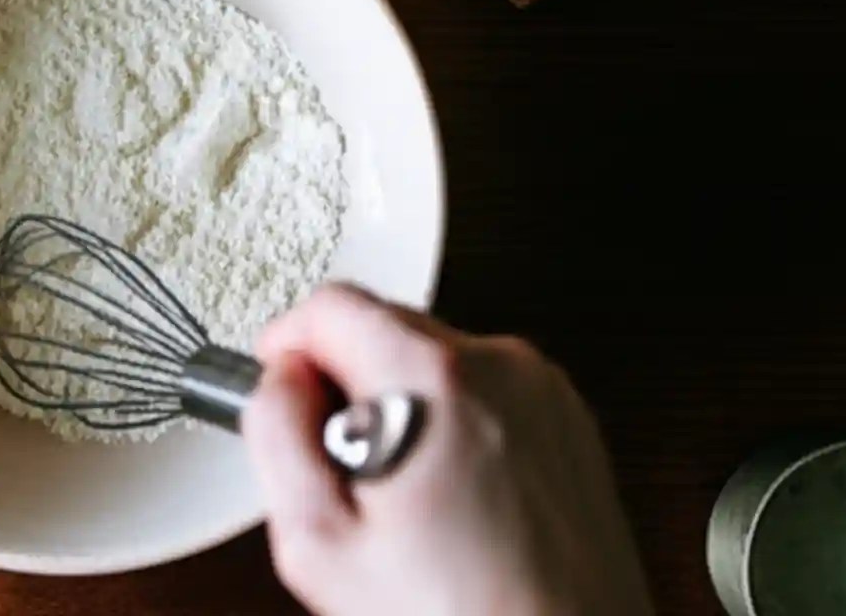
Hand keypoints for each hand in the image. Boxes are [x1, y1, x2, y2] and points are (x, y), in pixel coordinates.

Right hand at [241, 286, 652, 615]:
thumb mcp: (319, 541)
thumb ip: (277, 435)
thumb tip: (279, 381)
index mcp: (433, 380)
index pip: (333, 303)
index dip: (288, 344)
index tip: (280, 385)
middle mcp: (500, 366)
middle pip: (385, 323)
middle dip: (345, 380)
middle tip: (337, 464)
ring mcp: (543, 391)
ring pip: (435, 357)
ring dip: (398, 401)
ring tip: (401, 494)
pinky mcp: (568, 419)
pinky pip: (484, 389)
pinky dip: (450, 421)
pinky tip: (448, 498)